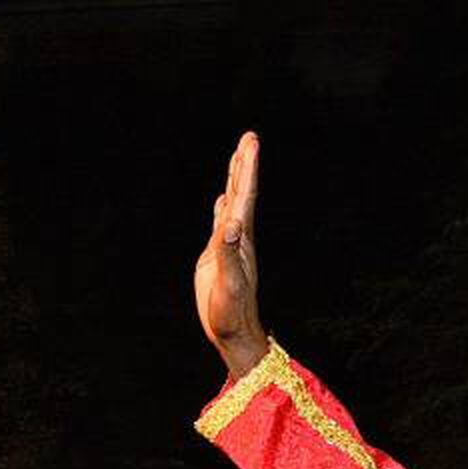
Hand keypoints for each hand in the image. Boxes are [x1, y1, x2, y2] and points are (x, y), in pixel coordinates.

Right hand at [195, 131, 269, 377]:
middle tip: (249, 136)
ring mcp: (228, 246)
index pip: (246, 197)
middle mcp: (238, 237)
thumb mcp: (228, 282)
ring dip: (234, 180)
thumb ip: (228, 253)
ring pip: (232, 205)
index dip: (247, 169)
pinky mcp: (216, 256)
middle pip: (242, 194)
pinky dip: (221, 208)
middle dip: (244, 165)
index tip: (251, 142)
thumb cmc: (231, 312)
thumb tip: (232, 224)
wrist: (231, 331)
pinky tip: (221, 200)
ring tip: (237, 157)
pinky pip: (220, 224)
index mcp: (241, 239)